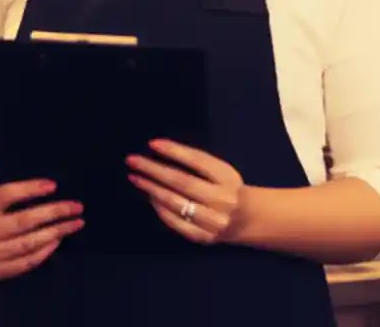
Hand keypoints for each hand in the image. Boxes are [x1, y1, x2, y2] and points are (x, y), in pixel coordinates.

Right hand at [0, 179, 83, 279]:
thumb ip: (14, 195)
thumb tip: (52, 189)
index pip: (5, 194)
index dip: (30, 189)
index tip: (53, 185)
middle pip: (21, 221)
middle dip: (53, 213)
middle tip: (77, 207)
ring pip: (27, 243)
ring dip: (56, 233)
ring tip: (74, 224)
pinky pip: (26, 262)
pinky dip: (45, 251)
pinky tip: (57, 240)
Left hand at [127, 139, 245, 244]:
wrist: (247, 219)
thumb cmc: (226, 188)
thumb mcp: (221, 170)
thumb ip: (197, 162)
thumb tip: (160, 152)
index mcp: (228, 177)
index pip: (198, 160)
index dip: (174, 151)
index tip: (152, 144)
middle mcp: (223, 199)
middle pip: (182, 182)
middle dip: (154, 170)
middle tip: (133, 161)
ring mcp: (213, 221)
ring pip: (176, 203)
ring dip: (152, 189)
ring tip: (136, 178)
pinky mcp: (204, 237)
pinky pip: (175, 222)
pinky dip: (160, 208)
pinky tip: (150, 196)